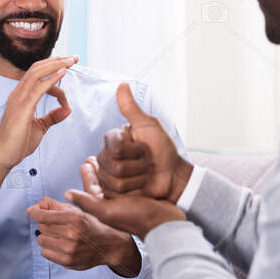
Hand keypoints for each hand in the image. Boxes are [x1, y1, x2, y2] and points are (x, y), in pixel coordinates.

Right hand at [0, 56, 76, 170]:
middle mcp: (17, 94)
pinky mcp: (23, 107)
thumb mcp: (39, 127)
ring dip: (56, 64)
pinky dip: (52, 78)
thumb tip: (66, 110)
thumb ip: (52, 117)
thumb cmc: (17, 144)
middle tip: (74, 58)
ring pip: (37, 73)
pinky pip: (39, 87)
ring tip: (72, 60)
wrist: (3, 157)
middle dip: (56, 61)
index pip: (37, 78)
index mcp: (19, 97)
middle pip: (36, 69)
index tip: (68, 90)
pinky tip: (63, 72)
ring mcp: (18, 99)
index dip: (55, 77)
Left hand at [25, 196, 141, 276]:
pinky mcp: (67, 261)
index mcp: (74, 218)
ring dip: (46, 237)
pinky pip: (44, 253)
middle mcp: (72, 234)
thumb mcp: (77, 211)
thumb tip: (30, 209)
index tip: (33, 212)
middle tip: (57, 226)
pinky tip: (60, 246)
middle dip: (46, 224)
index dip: (34, 212)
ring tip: (59, 236)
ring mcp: (69, 249)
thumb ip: (54, 206)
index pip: (43, 216)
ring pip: (41, 240)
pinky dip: (49, 249)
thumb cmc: (90, 226)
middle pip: (41, 227)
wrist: (109, 246)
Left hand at [66, 157, 184, 239]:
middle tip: (91, 159)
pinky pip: (127, 184)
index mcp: (101, 209)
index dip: (87, 176)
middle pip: (100, 186)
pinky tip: (124, 166)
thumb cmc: (136, 218)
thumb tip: (65, 194)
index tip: (84, 164)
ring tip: (104, 159)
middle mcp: (112, 206)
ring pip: (113, 184)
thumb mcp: (107, 210)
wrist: (164, 222)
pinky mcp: (138, 198)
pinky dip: (124, 174)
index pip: (89, 190)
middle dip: (95, 172)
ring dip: (108, 171)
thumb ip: (87, 202)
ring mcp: (125, 202)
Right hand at [95, 83, 191, 201]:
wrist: (172, 175)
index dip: (134, 150)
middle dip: (138, 166)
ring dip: (138, 179)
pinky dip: (135, 190)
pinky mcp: (112, 193)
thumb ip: (131, 108)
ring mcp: (108, 176)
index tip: (144, 148)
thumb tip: (122, 84)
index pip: (114, 147)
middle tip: (147, 163)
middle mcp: (106, 157)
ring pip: (116, 182)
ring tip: (144, 175)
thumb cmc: (163, 150)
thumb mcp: (149, 126)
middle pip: (114, 167)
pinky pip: (117, 194)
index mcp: (113, 141)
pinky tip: (140, 186)